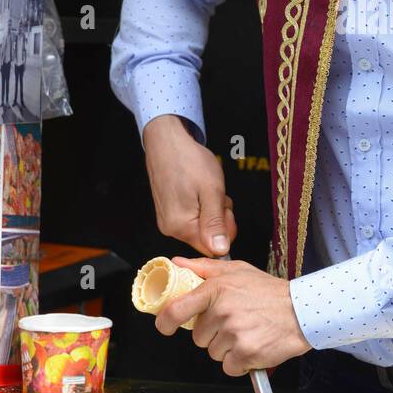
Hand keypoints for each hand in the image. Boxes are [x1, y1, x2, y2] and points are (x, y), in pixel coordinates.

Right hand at [143, 114, 236, 256]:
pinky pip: (192, 217)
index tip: (223, 207)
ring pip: (201, 225)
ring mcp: (168, 220)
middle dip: (219, 217)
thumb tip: (220, 251)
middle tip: (216, 195)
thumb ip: (216, 224)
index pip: (212, 248)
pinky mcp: (168, 211)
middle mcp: (170, 228)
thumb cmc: (190, 161)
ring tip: (206, 188)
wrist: (167, 141)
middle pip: (207, 237)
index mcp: (181, 226)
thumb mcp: (212, 191)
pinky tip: (198, 189)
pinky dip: (201, 205)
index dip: (224, 229)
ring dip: (211, 209)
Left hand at [155, 256, 311, 375]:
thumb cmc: (271, 292)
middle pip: (198, 337)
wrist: (303, 310)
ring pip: (213, 353)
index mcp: (216, 289)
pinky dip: (239, 362)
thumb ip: (204, 267)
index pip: (176, 310)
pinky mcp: (245, 353)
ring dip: (227, 348)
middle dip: (213, 333)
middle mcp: (222, 311)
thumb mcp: (237, 270)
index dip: (165, 321)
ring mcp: (234, 333)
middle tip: (234, 322)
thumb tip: (177, 263)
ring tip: (246, 332)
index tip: (166, 326)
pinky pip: (228, 367)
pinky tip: (252, 346)